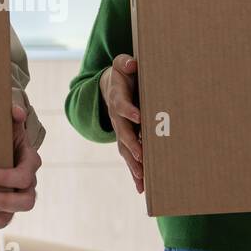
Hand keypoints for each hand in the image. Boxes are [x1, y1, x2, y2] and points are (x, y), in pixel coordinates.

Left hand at [0, 102, 40, 228]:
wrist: (0, 147)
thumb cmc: (5, 136)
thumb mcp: (10, 124)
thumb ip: (13, 116)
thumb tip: (15, 111)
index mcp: (30, 163)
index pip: (24, 176)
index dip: (5, 178)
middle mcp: (28, 185)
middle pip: (26, 201)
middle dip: (4, 201)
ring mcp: (17, 199)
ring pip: (11, 217)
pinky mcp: (5, 209)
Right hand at [100, 53, 142, 192]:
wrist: (109, 87)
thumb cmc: (122, 74)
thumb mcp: (121, 64)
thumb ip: (125, 63)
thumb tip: (132, 64)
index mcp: (117, 98)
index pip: (122, 105)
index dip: (129, 110)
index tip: (138, 115)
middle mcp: (116, 118)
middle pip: (123, 133)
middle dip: (132, 145)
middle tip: (140, 156)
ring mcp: (120, 131)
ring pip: (125, 150)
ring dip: (133, 164)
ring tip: (141, 179)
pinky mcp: (125, 139)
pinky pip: (129, 157)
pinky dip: (135, 172)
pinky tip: (142, 187)